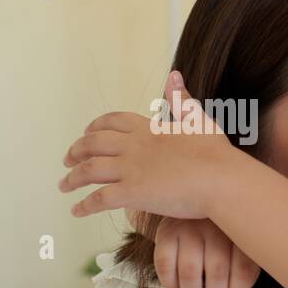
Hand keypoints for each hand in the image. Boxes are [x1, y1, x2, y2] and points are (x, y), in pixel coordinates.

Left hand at [59, 71, 238, 219]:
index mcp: (148, 129)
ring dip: (72, 178)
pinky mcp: (132, 193)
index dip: (96, 127)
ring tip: (64, 185)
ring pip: (89, 171)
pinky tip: (77, 210)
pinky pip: (99, 199)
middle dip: (76, 151)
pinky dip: (85, 205)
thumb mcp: (199, 120)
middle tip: (67, 160)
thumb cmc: (217, 154)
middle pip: (93, 144)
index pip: (113, 122)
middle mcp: (133, 147)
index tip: (87, 133)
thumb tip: (174, 76)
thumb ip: (183, 100)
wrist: (223, 180)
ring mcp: (131, 170)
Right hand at [154, 217, 260, 287]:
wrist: (199, 197)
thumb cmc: (226, 230)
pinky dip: (171, 284)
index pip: (243, 268)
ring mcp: (188, 228)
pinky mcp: (166, 231)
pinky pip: (165, 264)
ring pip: (190, 271)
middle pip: (217, 272)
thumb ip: (245, 269)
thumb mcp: (244, 243)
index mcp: (240, 231)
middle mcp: (215, 227)